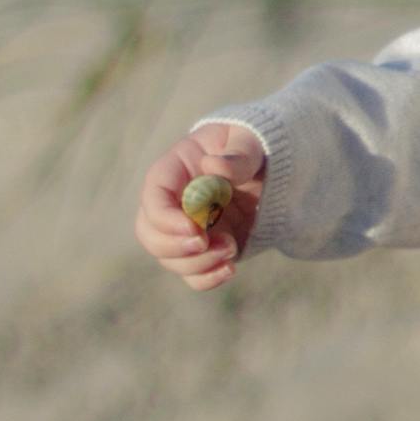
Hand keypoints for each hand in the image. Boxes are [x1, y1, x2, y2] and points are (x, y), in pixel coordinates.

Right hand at [135, 121, 267, 290]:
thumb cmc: (253, 147)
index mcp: (176, 170)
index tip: (195, 228)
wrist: (269, 172)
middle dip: (174, 246)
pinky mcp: (204, 250)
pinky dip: (207, 278)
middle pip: (149, 234)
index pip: (153, 197)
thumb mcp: (250, 142)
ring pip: (169, 259)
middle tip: (206, 242)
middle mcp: (173, 203)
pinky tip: (229, 269)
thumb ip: (238, 154)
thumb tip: (214, 166)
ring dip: (197, 263)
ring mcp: (186, 230)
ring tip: (230, 248)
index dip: (165, 218)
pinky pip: (192, 274)